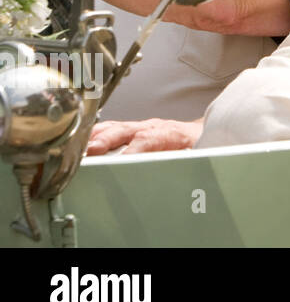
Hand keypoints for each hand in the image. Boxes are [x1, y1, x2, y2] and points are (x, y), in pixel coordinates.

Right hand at [87, 118, 201, 154]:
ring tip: (77, 148)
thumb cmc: (197, 145)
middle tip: (91, 150)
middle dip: (107, 139)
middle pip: (126, 130)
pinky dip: (93, 136)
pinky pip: (109, 130)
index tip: (120, 160)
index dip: (134, 149)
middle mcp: (151, 127)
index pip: (150, 138)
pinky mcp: (129, 130)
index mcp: (170, 133)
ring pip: (114, 127)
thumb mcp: (197, 156)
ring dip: (95, 137)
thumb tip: (178, 173)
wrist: (199, 133)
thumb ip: (184, 163)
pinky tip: (81, 144)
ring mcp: (139, 127)